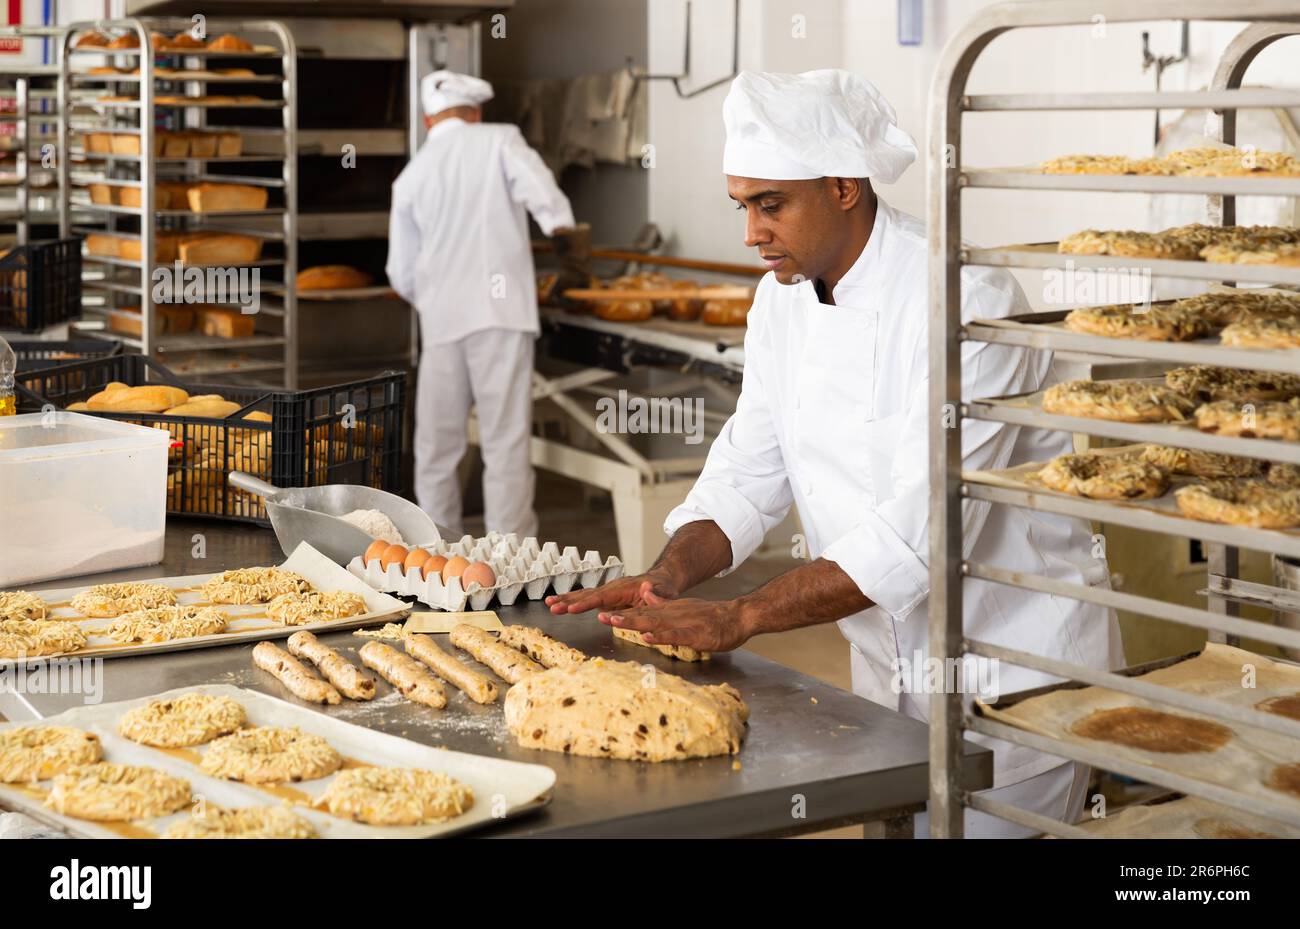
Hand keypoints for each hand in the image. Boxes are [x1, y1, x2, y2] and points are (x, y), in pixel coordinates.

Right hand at [545, 570, 678, 614]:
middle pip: (587, 594)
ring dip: (566, 600)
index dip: (586, 603)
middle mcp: (612, 588)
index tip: (573, 609)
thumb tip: (649, 589)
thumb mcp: (666, 591)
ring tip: (549, 605)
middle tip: (552, 607)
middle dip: (569, 601)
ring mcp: (607, 592)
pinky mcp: (605, 598)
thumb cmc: (664, 588)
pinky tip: (558, 605)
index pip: (602, 597)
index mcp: (624, 588)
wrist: (662, 581)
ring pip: (583, 595)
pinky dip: (571, 602)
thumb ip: (658, 594)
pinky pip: (586, 600)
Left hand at [600, 593, 752, 652]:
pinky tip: (649, 637)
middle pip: (644, 616)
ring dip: (635, 623)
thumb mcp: (684, 607)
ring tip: (617, 623)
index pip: (643, 611)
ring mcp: (683, 623)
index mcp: (670, 610)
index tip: (603, 615)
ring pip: (655, 623)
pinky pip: (675, 635)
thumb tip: (646, 593)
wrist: (737, 616)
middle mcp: (673, 614)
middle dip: (622, 618)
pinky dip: (661, 636)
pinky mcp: (694, 634)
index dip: (623, 613)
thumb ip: (663, 602)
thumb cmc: (711, 615)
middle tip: (602, 618)